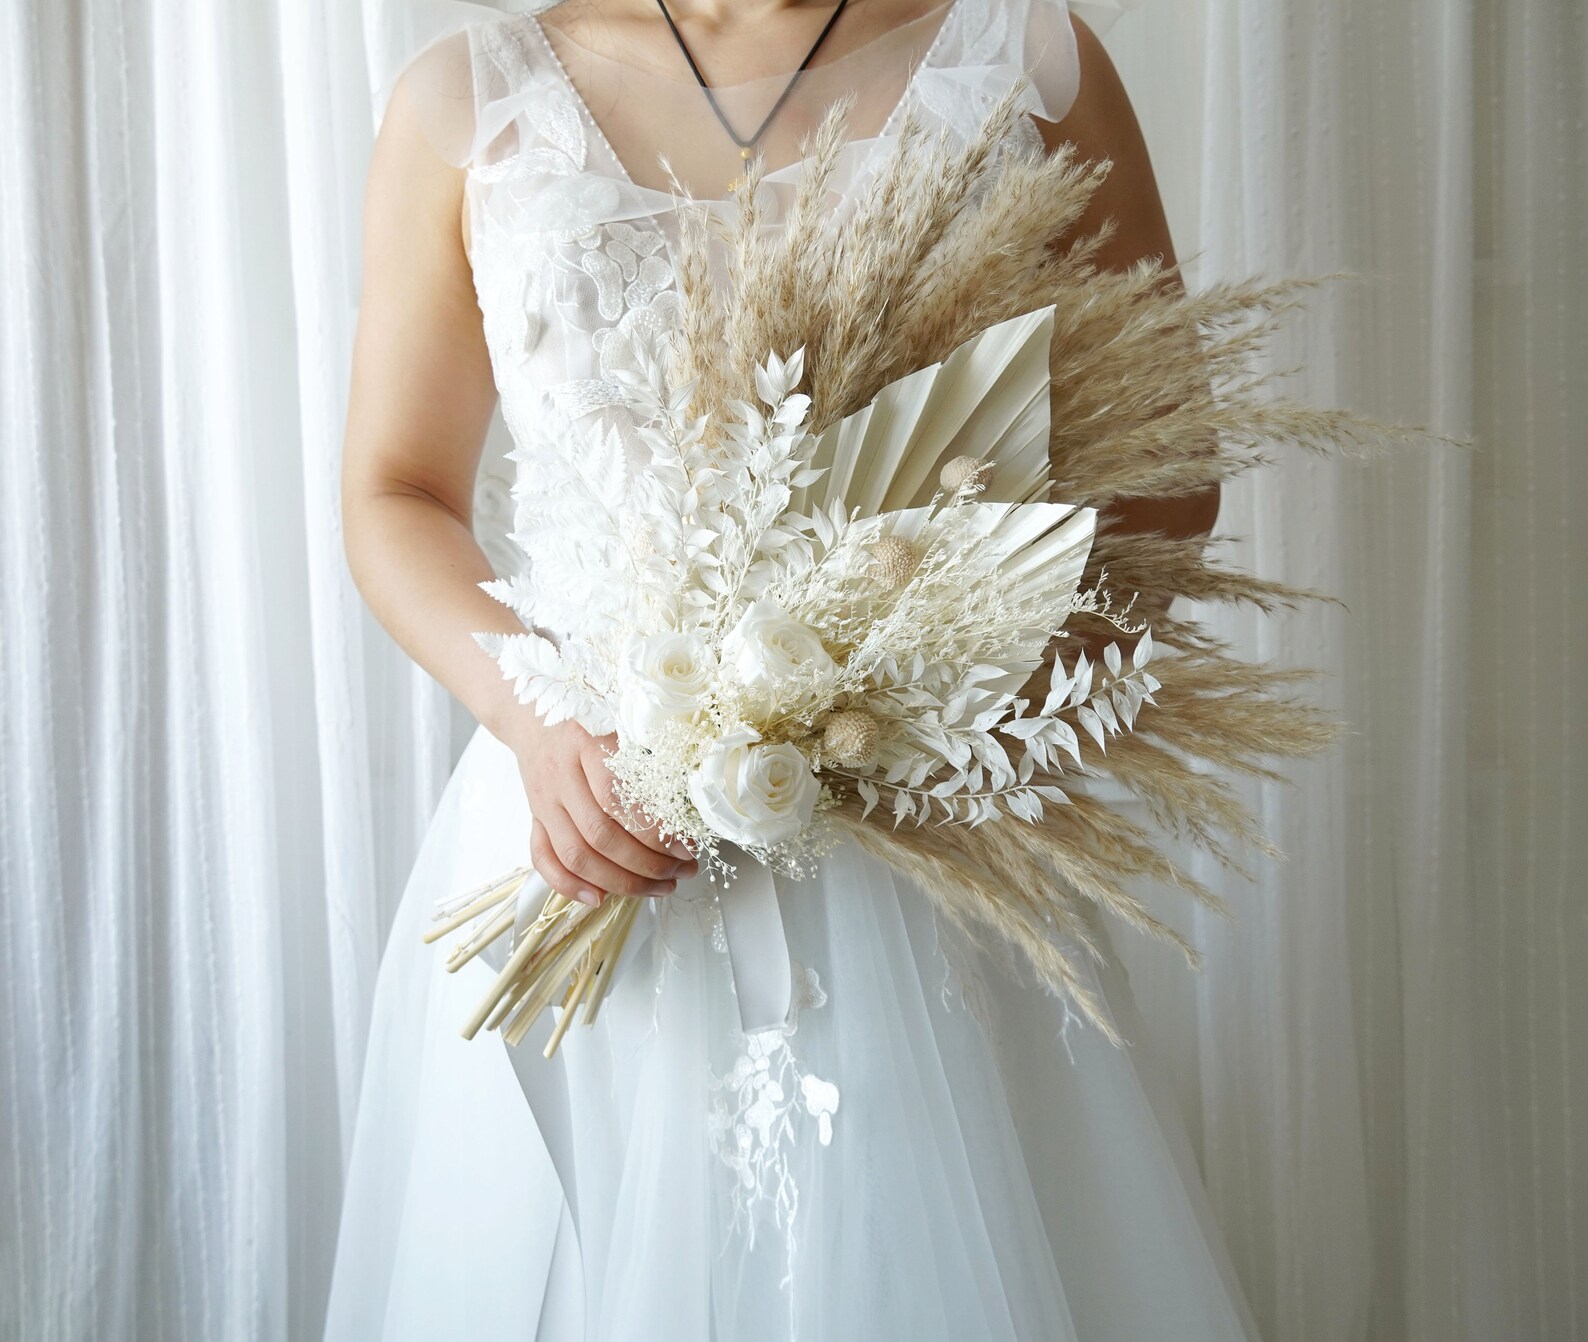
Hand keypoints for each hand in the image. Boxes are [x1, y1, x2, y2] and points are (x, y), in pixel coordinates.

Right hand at [504, 714, 698, 906]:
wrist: (530, 710)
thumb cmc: (588, 713)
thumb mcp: (622, 720)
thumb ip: (648, 754)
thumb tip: (690, 802)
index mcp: (587, 745)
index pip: (619, 799)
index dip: (654, 831)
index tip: (687, 846)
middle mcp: (561, 776)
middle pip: (600, 835)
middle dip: (646, 865)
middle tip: (682, 872)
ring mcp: (543, 800)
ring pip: (575, 855)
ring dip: (620, 882)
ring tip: (659, 888)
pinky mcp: (533, 816)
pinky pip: (542, 858)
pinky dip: (569, 885)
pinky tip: (600, 898)